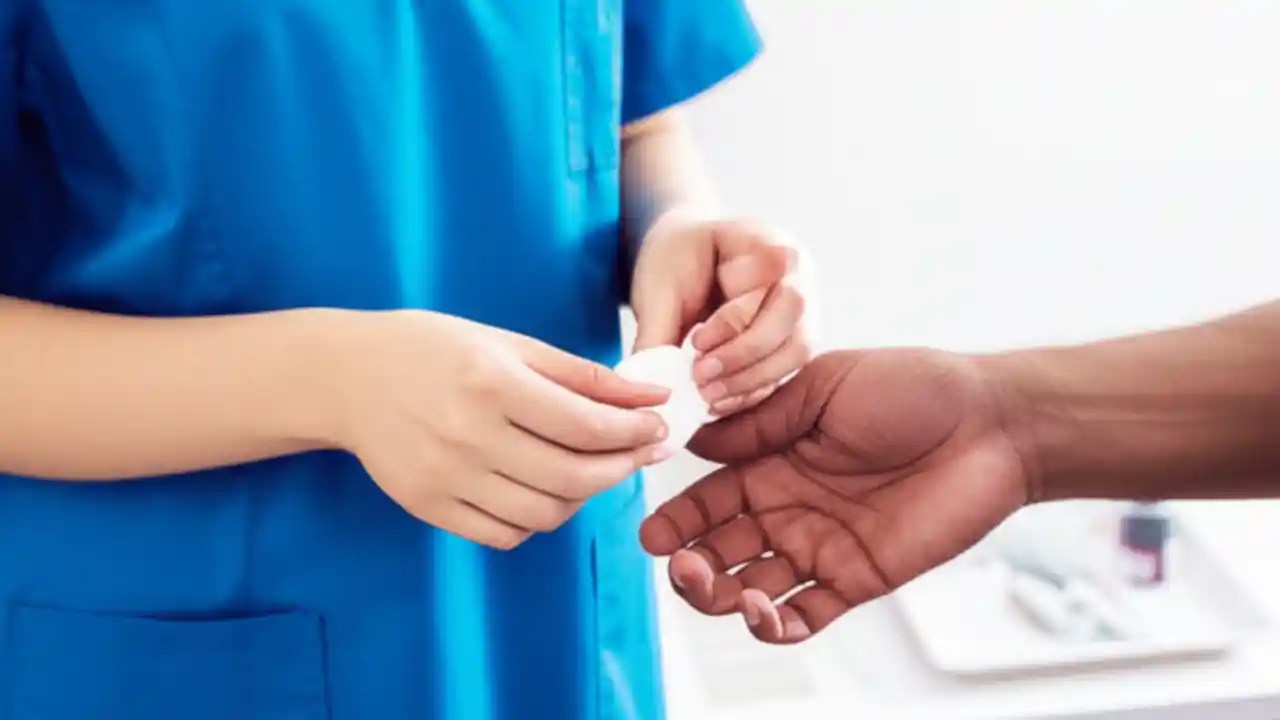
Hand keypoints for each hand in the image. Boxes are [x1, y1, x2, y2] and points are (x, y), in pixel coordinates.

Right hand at [338, 311, 670, 548]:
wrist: (347, 377)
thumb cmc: (432, 349)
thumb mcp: (509, 343)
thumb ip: (582, 374)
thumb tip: (649, 396)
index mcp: (493, 384)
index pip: (587, 426)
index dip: (635, 433)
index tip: (657, 428)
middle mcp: (470, 435)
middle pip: (574, 477)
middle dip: (621, 467)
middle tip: (638, 452)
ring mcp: (447, 478)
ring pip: (545, 514)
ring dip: (583, 497)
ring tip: (590, 469)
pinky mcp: (429, 507)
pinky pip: (505, 534)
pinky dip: (537, 520)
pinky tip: (543, 490)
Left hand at [630, 211, 814, 416]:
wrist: (686, 259)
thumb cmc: (676, 260)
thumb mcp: (659, 284)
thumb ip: (657, 330)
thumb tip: (650, 380)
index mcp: (766, 242)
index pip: (766, 284)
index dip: (733, 321)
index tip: (695, 343)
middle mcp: (797, 275)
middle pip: (790, 320)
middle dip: (743, 355)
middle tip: (700, 376)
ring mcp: (802, 310)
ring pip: (794, 353)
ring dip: (750, 380)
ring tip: (707, 396)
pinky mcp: (792, 341)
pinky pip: (783, 372)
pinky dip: (751, 391)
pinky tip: (718, 403)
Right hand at [639, 350, 1031, 642]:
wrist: (990, 423)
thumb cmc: (912, 388)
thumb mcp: (824, 386)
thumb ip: (760, 420)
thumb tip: (696, 441)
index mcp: (774, 457)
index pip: (710, 497)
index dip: (679, 519)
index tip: (652, 535)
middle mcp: (789, 506)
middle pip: (722, 549)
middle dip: (692, 567)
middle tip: (683, 569)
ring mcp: (821, 545)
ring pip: (753, 587)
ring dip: (724, 598)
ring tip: (721, 592)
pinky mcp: (857, 577)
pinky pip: (806, 614)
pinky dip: (775, 626)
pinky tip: (763, 616)